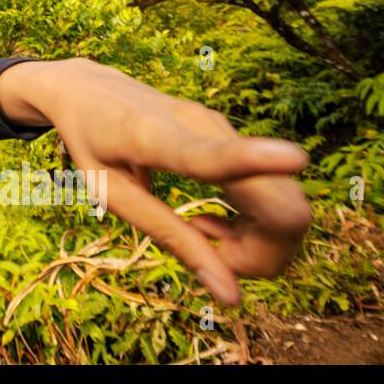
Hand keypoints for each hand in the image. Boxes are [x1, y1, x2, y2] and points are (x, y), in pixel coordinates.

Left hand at [0, 58, 312, 305]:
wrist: (87, 87)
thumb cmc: (91, 144)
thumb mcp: (112, 196)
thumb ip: (170, 238)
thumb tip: (231, 296)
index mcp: (154, 139)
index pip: (208, 153)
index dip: (256, 158)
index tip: (296, 158)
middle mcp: (202, 126)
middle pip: (279, 203)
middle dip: (263, 256)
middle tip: (207, 254)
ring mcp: (223, 127)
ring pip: (287, 205)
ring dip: (257, 243)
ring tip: (199, 231)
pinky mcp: (232, 135)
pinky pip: (273, 196)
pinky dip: (254, 226)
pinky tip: (210, 221)